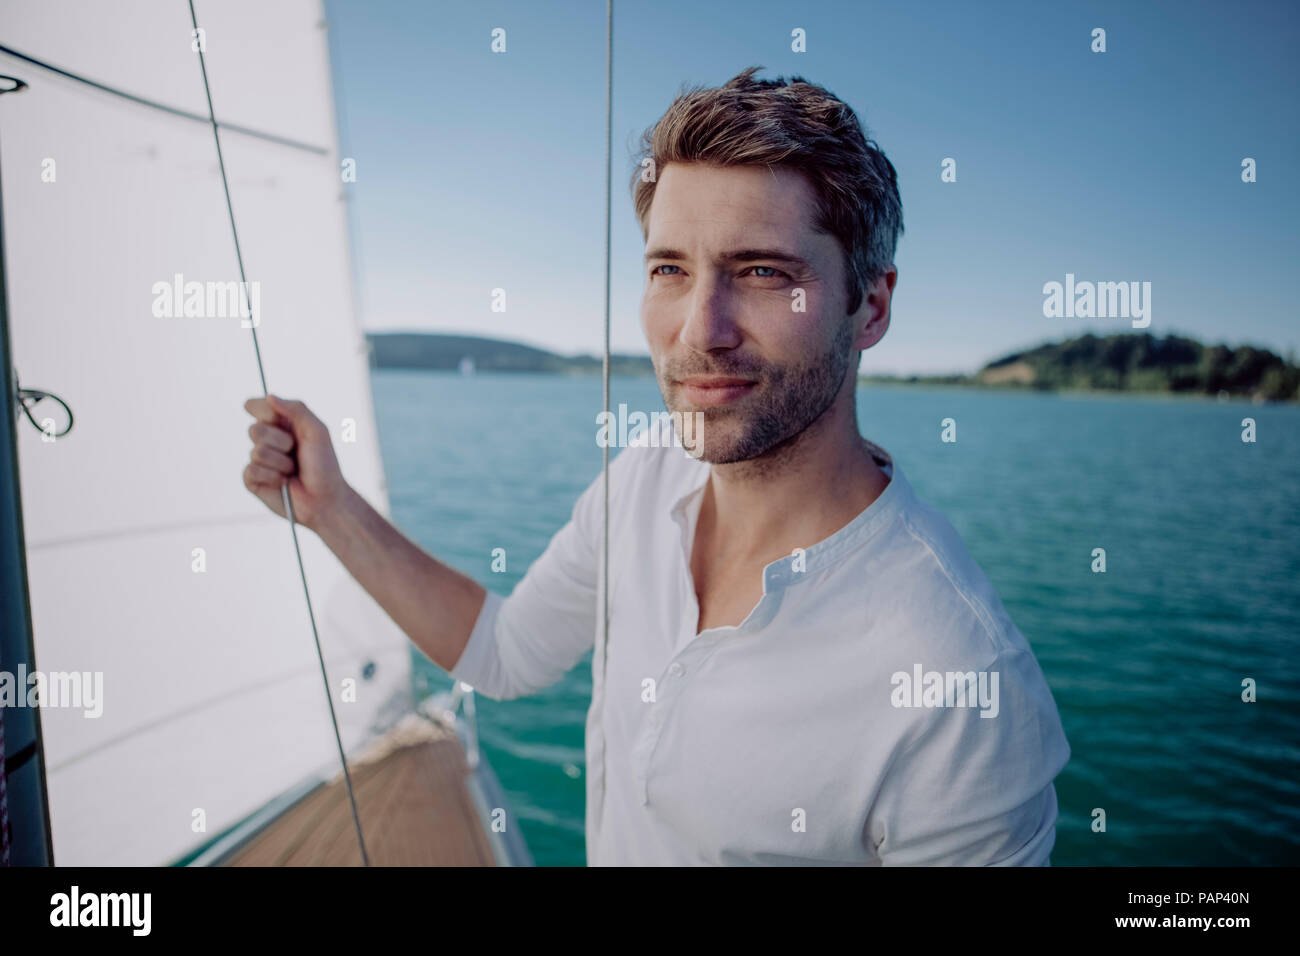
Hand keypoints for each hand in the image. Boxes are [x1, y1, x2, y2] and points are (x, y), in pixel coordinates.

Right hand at [242, 395, 347, 530]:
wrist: (325, 499)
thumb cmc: (324, 464)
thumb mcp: (317, 431)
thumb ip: (297, 409)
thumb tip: (269, 396)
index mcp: (280, 423)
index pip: (254, 406)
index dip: (263, 411)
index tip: (278, 419)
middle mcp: (267, 439)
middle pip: (255, 429)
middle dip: (281, 442)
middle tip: (296, 452)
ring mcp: (258, 459)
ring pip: (257, 451)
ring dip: (281, 463)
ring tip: (293, 470)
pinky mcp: (252, 479)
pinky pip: (252, 470)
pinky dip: (272, 477)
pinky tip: (282, 482)